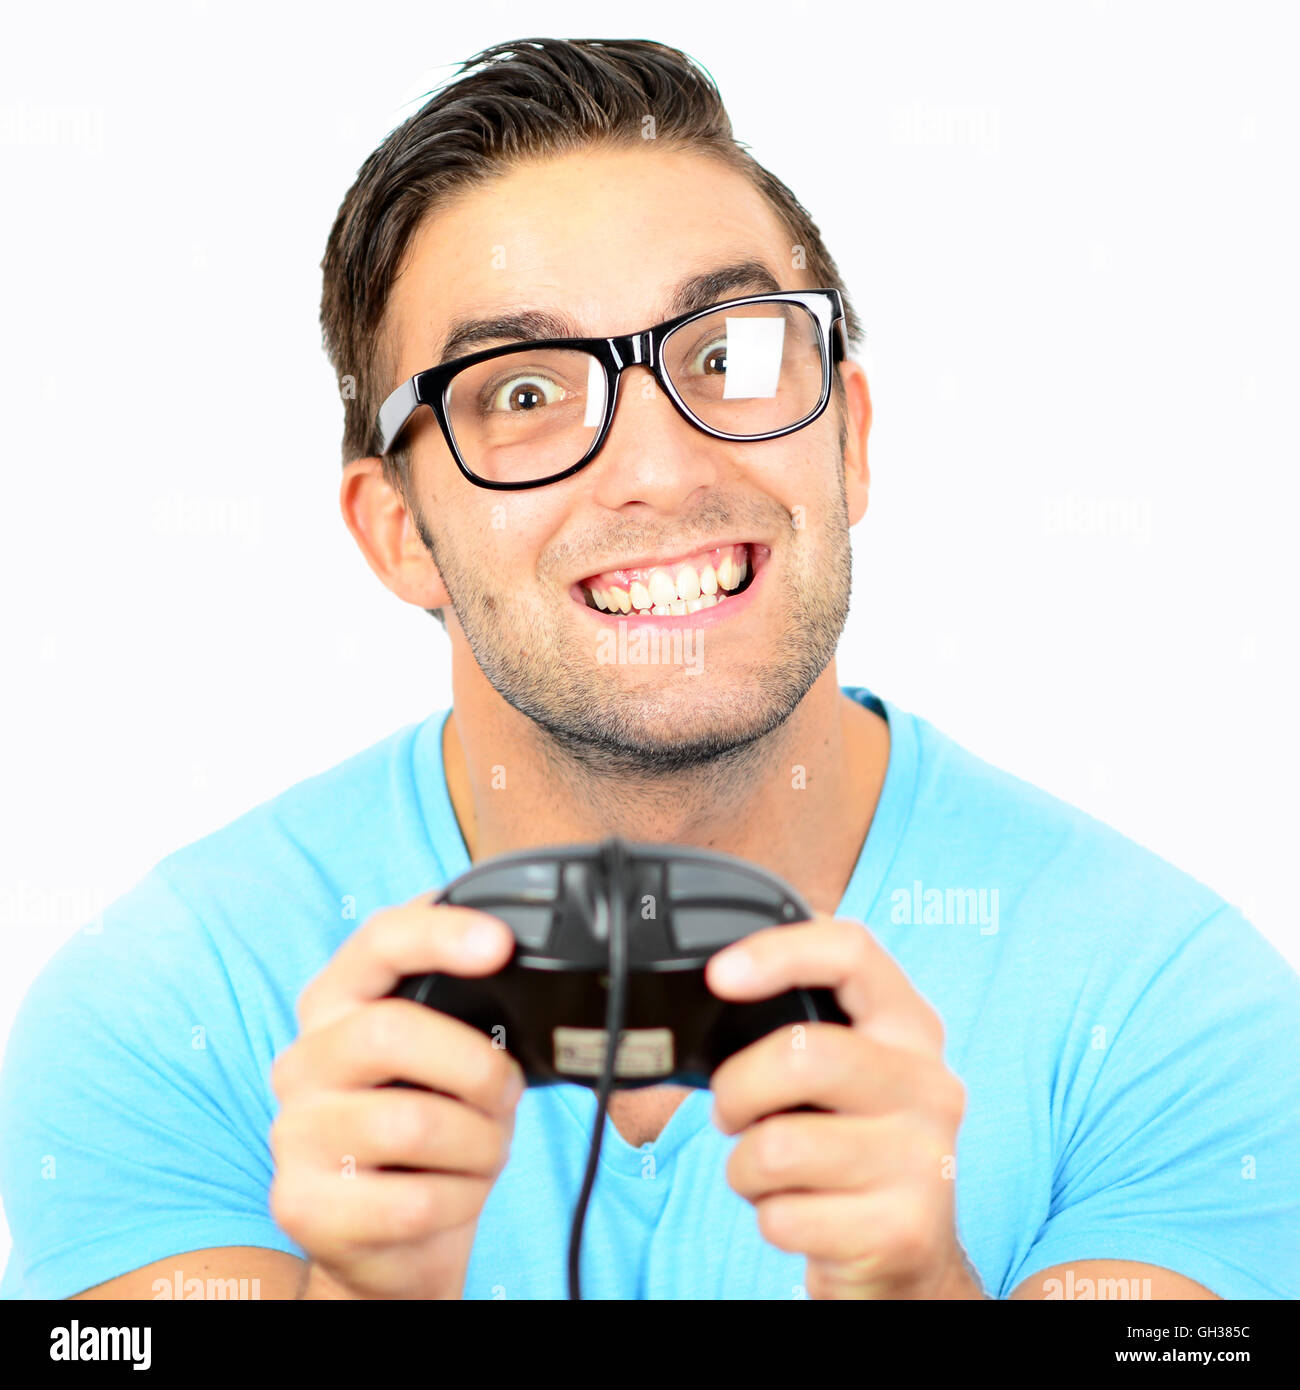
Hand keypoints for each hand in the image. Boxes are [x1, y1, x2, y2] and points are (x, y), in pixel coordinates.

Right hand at [269, 896, 524, 1299]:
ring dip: (480, 1142)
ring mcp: (294, 1133)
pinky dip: (461, 1198)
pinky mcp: (301, 1206)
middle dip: (477, 1064)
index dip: (439, 934)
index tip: (499, 943)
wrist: (389, 1237)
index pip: (378, 941)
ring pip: (411, 1124)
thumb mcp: (446, 1058)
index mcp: (336, 1003)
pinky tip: (456, 1193)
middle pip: (390, 1031)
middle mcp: (303, 1059)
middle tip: (506, 1091)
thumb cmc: (430, 1128)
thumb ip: (466, 1011)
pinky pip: (413, 1200)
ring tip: (485, 1149)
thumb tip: (521, 971)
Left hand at [705, 915, 982, 1299]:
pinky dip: (768, 1219)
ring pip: (779, 1146)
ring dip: (746, 1168)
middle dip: (737, 1088)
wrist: (910, 1256)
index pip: (853, 953)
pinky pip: (784, 1217)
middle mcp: (930, 1084)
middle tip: (732, 1112)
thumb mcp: (843, 1075)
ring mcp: (923, 1160)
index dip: (779, 952)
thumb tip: (716, 994)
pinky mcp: (901, 1231)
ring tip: (770, 1172)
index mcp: (910, 1027)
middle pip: (803, 1053)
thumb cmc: (852, 1145)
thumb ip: (799, 1028)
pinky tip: (801, 1214)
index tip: (720, 975)